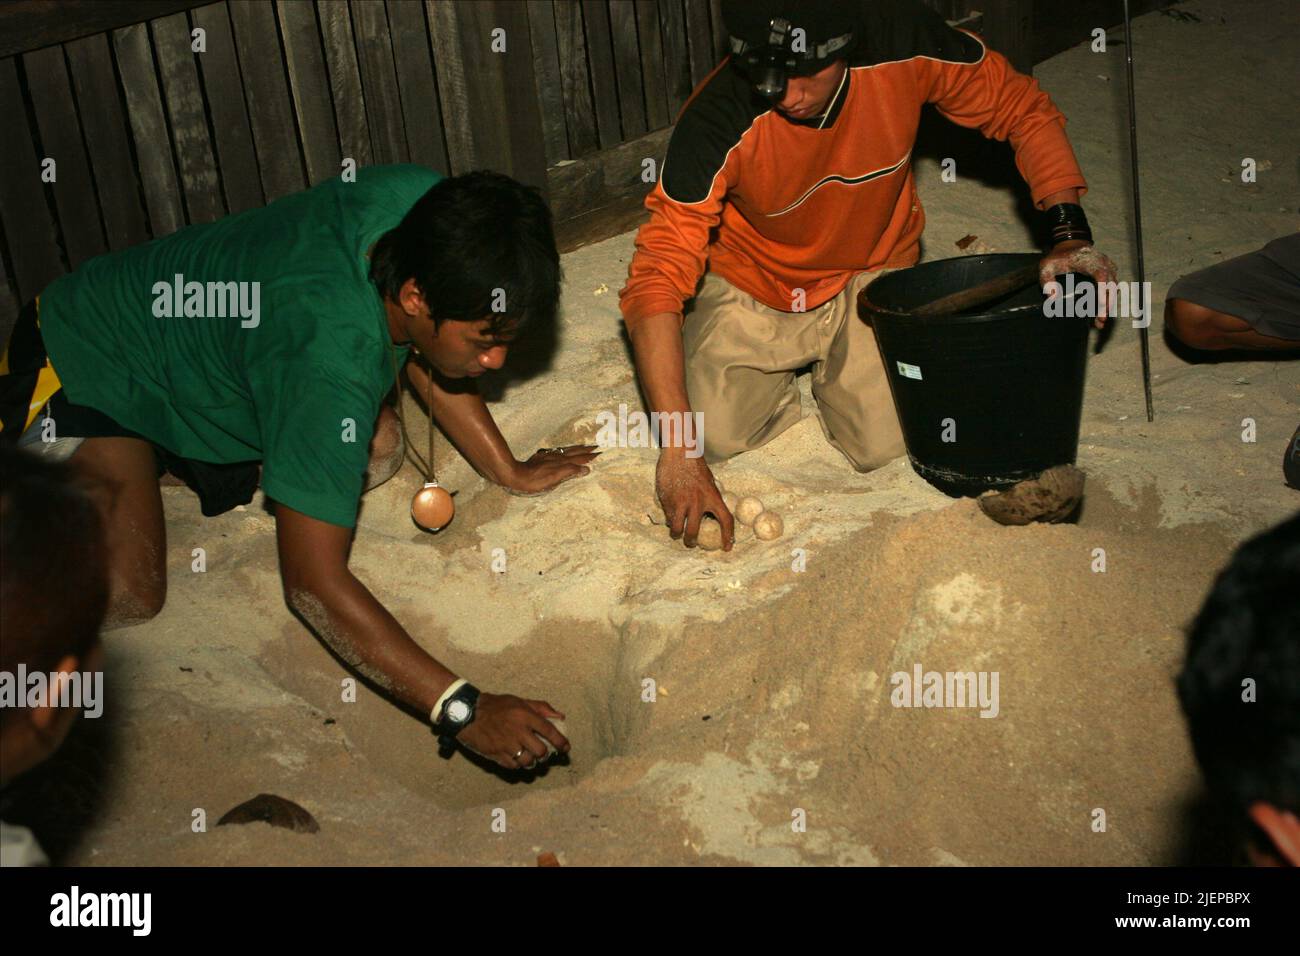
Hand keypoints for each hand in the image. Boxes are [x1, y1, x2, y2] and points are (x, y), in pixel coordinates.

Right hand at [455, 693, 569, 769]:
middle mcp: (518, 731)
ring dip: (532, 762)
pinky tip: (517, 759)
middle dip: (545, 755)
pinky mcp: (497, 754)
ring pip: (528, 762)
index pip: (550, 731)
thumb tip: (561, 716)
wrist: (469, 714)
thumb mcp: (520, 700)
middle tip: (543, 753)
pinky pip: (514, 766)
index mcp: (525, 716)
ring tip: (531, 758)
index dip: (561, 742)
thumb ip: (542, 707)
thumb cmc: (497, 706)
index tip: (566, 748)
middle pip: (541, 751)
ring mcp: (507, 745)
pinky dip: (518, 765)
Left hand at [503, 445, 599, 495]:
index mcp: (562, 462)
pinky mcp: (541, 458)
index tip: (601, 452)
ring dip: (577, 449)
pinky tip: (564, 451)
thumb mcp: (554, 479)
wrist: (515, 474)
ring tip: (584, 447)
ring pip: (566, 451)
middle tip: (597, 446)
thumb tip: (586, 469)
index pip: (580, 458)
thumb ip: (570, 472)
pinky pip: (558, 452)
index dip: (590, 456)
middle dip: (586, 450)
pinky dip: (565, 451)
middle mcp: (557, 457)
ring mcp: (549, 457)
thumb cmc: (534, 481)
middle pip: (574, 452)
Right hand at [656, 450, 733, 549]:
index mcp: (712, 496)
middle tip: (691, 543)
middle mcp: (697, 502)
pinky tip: (670, 514)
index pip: (726, 520)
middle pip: (694, 531)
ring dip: (676, 534)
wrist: (680, 452)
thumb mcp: (709, 482)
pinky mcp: (667, 500)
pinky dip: (669, 518)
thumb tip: (710, 515)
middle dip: (691, 541)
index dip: (728, 536)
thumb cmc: (695, 466)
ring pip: (677, 528)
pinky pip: (667, 516)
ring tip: (676, 533)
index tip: (727, 547)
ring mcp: (680, 502)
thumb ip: (709, 499)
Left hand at [1039, 240, 1117, 328]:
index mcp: (1088, 260)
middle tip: (1101, 320)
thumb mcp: (1046, 267)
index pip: (1101, 275)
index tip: (1103, 304)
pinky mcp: (1108, 273)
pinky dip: (1106, 301)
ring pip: (1113, 288)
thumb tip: (1052, 298)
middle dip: (1107, 303)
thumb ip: (1046, 281)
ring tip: (1099, 322)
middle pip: (1111, 284)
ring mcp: (1107, 267)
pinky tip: (1099, 314)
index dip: (1103, 289)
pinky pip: (1111, 288)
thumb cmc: (1058, 257)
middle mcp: (1102, 263)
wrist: (1069, 245)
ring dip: (1107, 305)